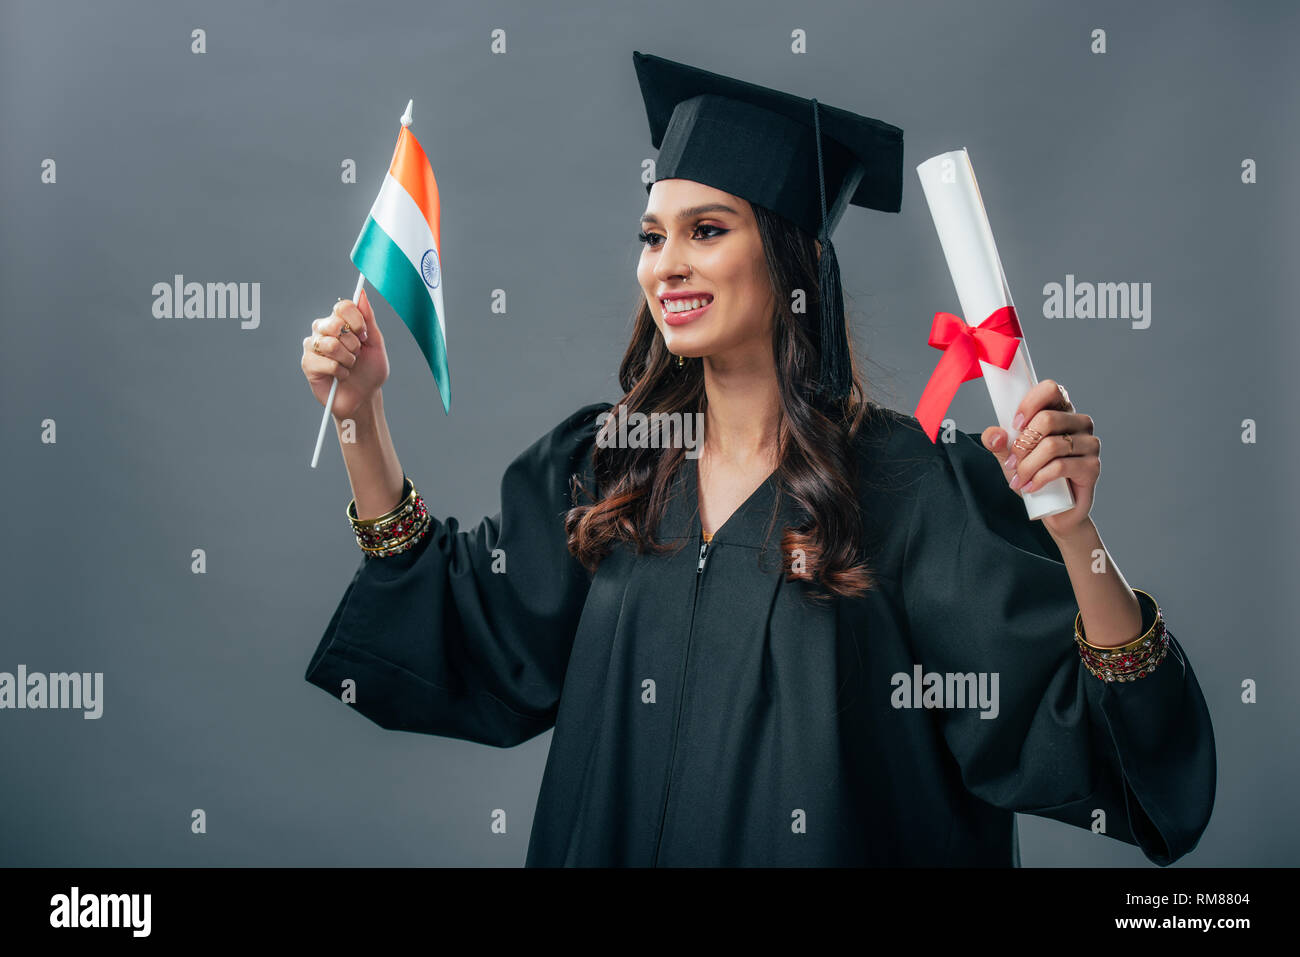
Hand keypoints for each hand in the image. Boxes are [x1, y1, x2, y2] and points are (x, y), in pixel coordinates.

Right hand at [300, 289, 389, 419]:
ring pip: (331, 344)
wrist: (365, 397)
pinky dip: (340, 371)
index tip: (365, 335)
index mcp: (339, 322)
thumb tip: (362, 293)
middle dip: (353, 343)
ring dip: (348, 359)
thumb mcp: (376, 343)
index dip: (357, 320)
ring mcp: (313, 346)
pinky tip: (341, 376)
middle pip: (335, 323)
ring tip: (349, 366)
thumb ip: (368, 318)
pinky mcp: (308, 364)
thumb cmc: (369, 371)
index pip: (342, 306)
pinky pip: (326, 362)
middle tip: (356, 353)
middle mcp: (323, 330)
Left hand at [980, 379, 1098, 539]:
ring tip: (1018, 479)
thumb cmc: (1033, 474)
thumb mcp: (1010, 457)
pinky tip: (1030, 487)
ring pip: (1052, 445)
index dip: (1030, 404)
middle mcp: (1078, 423)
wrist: (1054, 509)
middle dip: (1022, 445)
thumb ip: (999, 443)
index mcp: (1060, 411)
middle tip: (1012, 463)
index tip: (1015, 424)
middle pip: (1047, 419)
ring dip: (1028, 465)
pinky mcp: (1092, 466)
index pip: (1050, 389)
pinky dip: (1039, 477)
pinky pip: (1061, 466)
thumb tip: (994, 434)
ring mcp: (1089, 444)